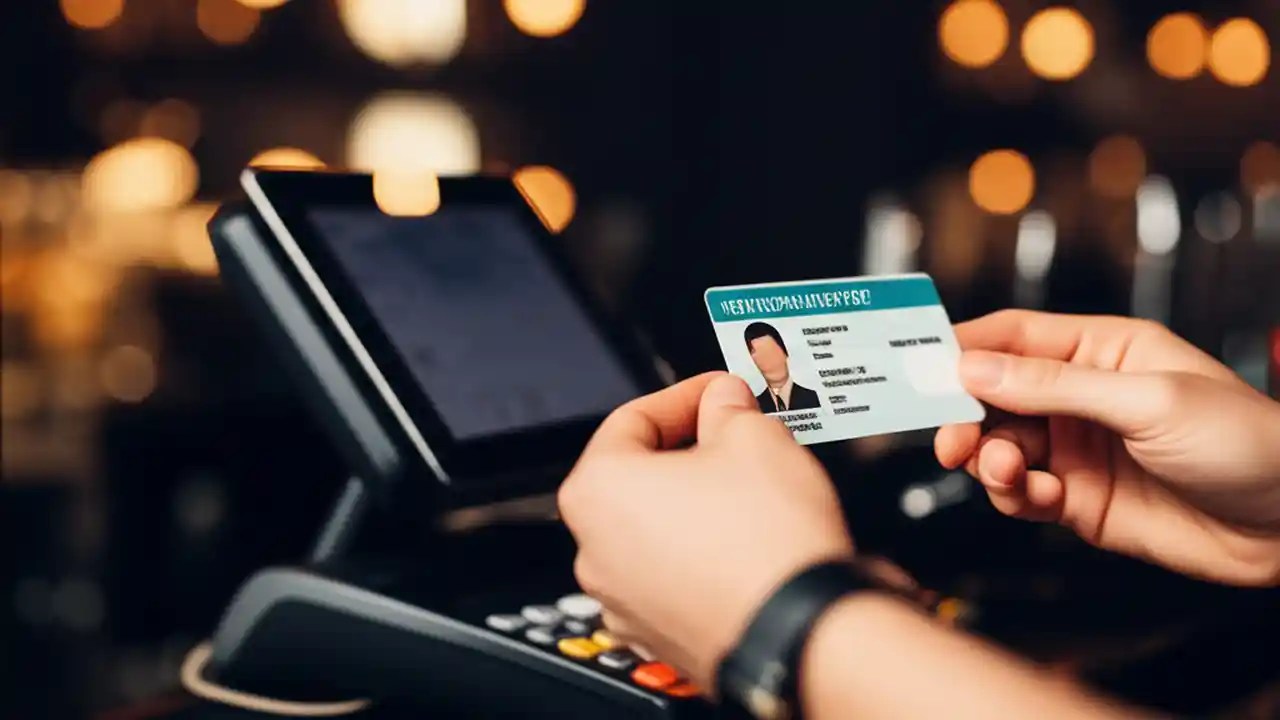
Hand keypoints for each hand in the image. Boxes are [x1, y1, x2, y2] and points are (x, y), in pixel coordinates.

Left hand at [558, 372, 852, 688]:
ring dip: (698, 506)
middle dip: (691, 452)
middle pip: (640, 478)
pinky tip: (749, 543)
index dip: (687, 396)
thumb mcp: (754, 437)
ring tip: (752, 491)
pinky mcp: (661, 636)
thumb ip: (729, 408)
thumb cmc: (765, 545)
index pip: (634, 419)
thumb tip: (724, 401)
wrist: (802, 634)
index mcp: (596, 491)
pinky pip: (678, 579)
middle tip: (739, 436)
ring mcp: (624, 601)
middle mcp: (595, 551)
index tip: (720, 393)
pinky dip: (706, 557)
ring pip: (658, 532)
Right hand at [935, 310, 1279, 585]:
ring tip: (1004, 471)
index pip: (1014, 336)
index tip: (919, 363)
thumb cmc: (1247, 443)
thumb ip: (1054, 385)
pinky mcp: (1078, 500)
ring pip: (999, 447)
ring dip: (988, 460)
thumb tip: (976, 366)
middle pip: (993, 395)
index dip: (964, 346)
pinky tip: (1042, 496)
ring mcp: (1077, 450)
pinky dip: (1017, 496)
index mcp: (1103, 350)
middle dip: (965, 414)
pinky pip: (1022, 493)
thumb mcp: (1147, 400)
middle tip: (949, 438)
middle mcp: (1082, 397)